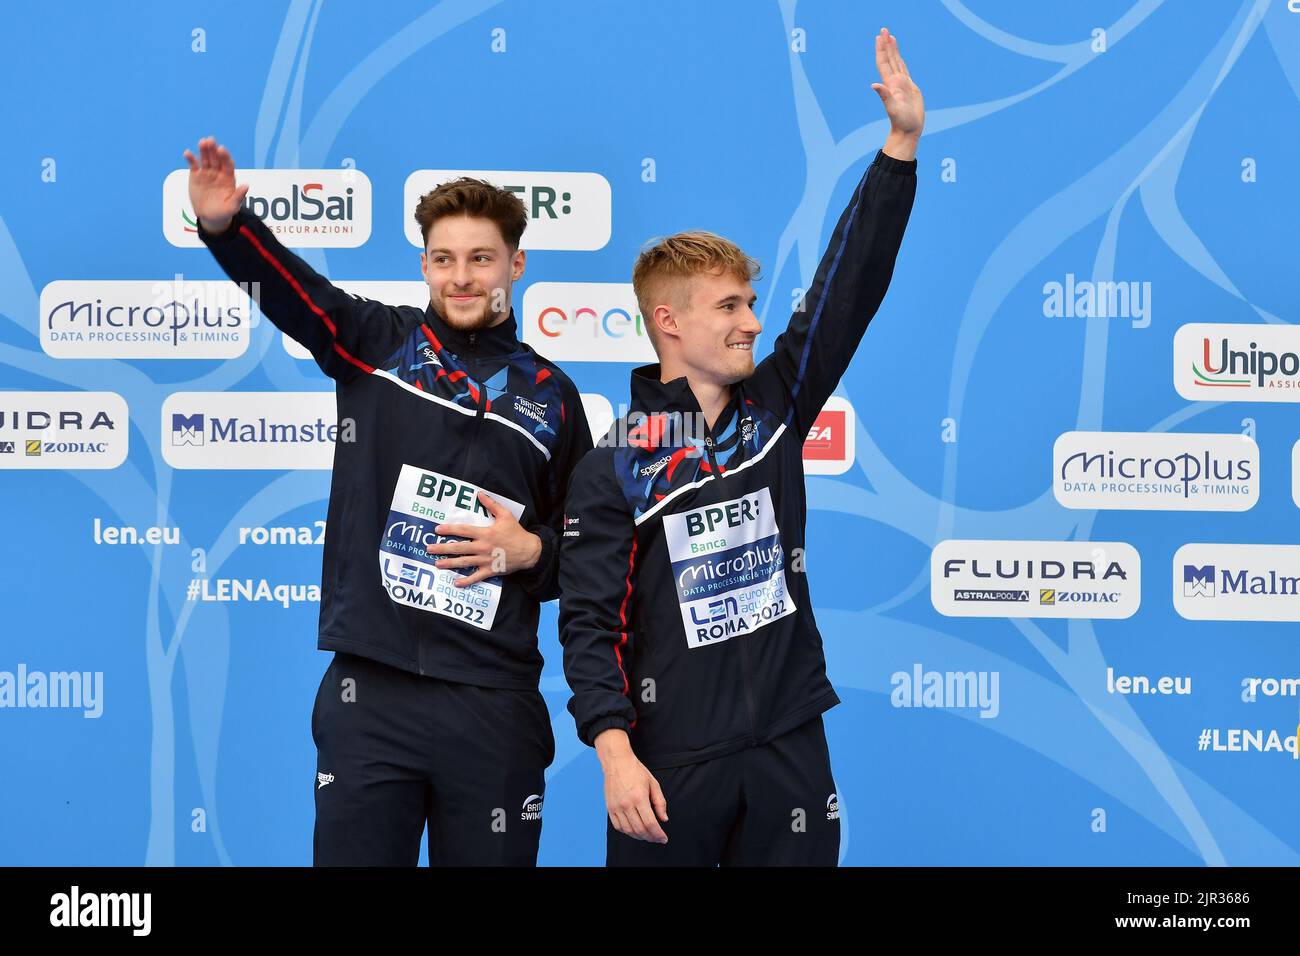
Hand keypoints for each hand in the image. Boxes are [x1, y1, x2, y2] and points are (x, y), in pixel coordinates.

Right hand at [182, 136, 248, 234]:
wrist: (210, 217)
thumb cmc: (224, 212)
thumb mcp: (232, 207)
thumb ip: (238, 196)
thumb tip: (246, 185)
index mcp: (228, 178)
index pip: (228, 164)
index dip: (225, 156)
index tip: (221, 149)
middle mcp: (218, 172)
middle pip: (216, 158)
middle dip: (213, 149)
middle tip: (210, 140)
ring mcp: (207, 173)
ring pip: (205, 159)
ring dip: (203, 150)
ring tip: (202, 142)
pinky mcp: (196, 175)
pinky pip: (193, 165)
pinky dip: (190, 159)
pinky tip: (187, 153)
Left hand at [429, 490, 541, 586]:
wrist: (529, 551)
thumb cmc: (516, 533)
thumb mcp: (505, 515)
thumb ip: (491, 504)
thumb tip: (479, 493)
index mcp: (485, 533)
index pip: (463, 530)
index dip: (449, 529)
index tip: (437, 530)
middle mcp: (483, 547)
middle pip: (459, 548)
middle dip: (443, 548)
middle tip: (429, 549)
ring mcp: (486, 560)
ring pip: (464, 563)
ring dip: (449, 564)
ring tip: (437, 564)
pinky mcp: (490, 570)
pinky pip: (476, 577)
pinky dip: (466, 581)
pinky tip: (456, 583)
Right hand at [596, 729, 668, 843]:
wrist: (617, 762)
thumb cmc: (636, 771)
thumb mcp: (653, 784)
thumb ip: (660, 802)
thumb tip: (664, 819)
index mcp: (639, 798)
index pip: (650, 824)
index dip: (658, 834)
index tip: (663, 838)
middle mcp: (626, 804)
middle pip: (640, 830)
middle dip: (651, 837)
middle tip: (657, 838)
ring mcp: (616, 807)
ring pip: (628, 831)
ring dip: (639, 837)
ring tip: (647, 836)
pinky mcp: (610, 808)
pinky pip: (618, 826)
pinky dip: (627, 832)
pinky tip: (634, 831)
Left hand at [871, 28, 923, 141]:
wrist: (908, 130)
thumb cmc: (901, 122)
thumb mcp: (893, 108)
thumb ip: (885, 96)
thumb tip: (874, 85)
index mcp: (890, 84)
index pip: (884, 62)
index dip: (881, 49)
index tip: (879, 36)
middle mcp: (894, 81)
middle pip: (889, 58)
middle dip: (886, 44)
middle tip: (883, 29)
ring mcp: (901, 83)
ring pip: (896, 62)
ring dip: (893, 49)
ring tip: (890, 36)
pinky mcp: (909, 87)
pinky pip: (904, 69)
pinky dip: (901, 60)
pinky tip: (899, 56)